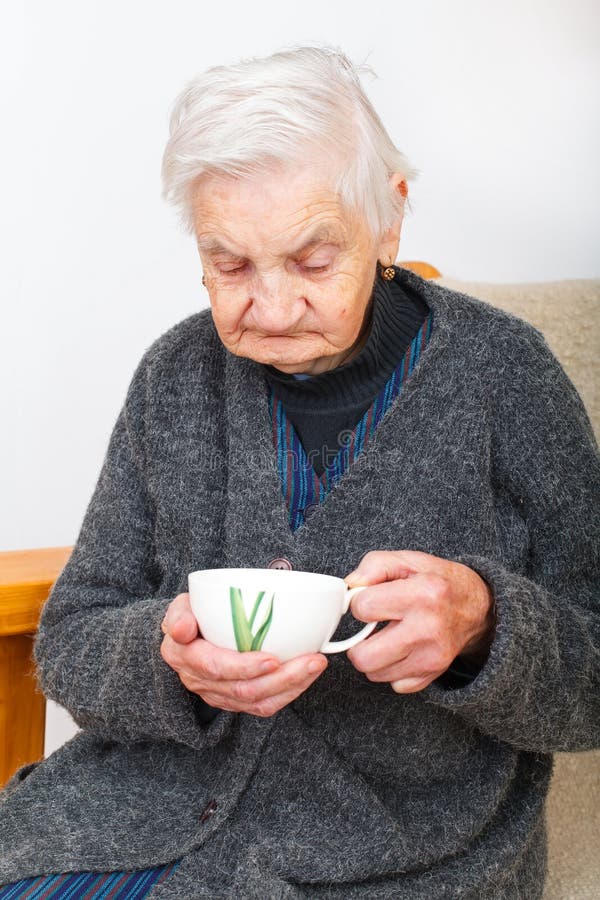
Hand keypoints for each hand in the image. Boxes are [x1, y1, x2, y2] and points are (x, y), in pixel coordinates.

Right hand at [160, 592, 327, 716]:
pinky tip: (307, 676)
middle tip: (313, 660)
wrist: (185, 639)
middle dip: (283, 678)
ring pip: (258, 701)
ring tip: (316, 666)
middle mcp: (200, 682)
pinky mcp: (234, 700)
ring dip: (292, 686)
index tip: (273, 658)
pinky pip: (263, 705)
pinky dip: (288, 693)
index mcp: (185, 657)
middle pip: (244, 690)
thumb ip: (179, 614)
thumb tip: (182, 629)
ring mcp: (218, 695)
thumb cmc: (189, 617)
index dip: (245, 667)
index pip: (216, 667)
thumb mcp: (179, 607)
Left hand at [345, 550, 495, 692]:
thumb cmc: (440, 582)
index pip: (363, 608)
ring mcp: (432, 656)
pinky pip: (396, 684)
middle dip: (358, 642)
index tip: (371, 600)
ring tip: (387, 637)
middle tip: (370, 629)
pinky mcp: (434, 673)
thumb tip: (351, 585)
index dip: (359, 602)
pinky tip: (401, 651)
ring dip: (374, 657)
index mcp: (422, 594)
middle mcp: (428, 629)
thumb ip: (375, 565)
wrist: (479, 609)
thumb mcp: (410, 560)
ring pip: (375, 674)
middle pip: (364, 657)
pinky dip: (393, 670)